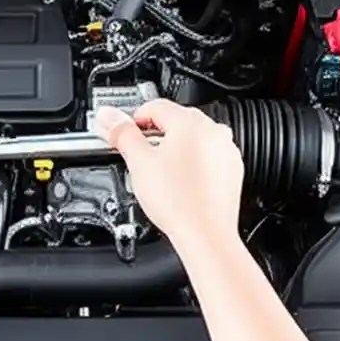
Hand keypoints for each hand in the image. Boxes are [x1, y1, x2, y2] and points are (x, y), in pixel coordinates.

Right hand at [96, 101, 242, 254]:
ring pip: (192, 140)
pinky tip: (180, 183)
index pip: (154, 106)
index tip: (124, 134)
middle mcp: (213, 130)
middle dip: (153, 136)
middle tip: (139, 157)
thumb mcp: (139, 162)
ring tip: (160, 175)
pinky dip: (192, 164)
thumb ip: (122, 134)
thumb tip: (108, 116)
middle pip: (174, 122)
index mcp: (190, 122)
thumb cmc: (178, 201)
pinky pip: (207, 157)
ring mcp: (225, 149)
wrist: (206, 234)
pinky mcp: (231, 169)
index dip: (133, 120)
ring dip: (174, 150)